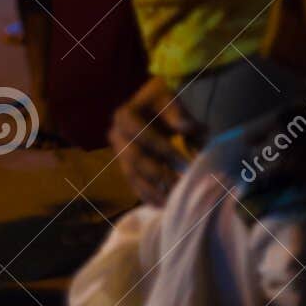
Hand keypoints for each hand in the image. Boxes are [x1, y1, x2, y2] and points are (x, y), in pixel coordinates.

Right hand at [109, 76, 202, 205]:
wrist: (151, 107)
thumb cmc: (162, 102)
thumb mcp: (169, 100)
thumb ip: (178, 114)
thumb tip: (189, 127)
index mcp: (124, 116)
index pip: (142, 135)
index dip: (163, 149)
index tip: (186, 161)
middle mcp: (116, 136)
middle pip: (135, 159)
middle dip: (158, 174)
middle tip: (180, 184)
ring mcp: (119, 154)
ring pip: (133, 176)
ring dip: (152, 191)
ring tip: (172, 201)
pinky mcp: (125, 168)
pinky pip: (134, 185)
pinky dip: (148, 196)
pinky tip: (163, 205)